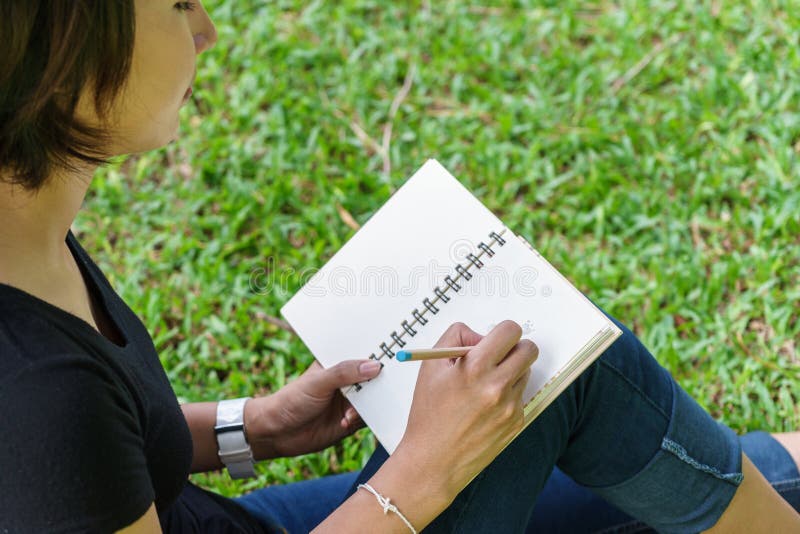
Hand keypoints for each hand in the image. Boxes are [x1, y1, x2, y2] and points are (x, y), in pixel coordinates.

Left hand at [245, 359, 381, 458]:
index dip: (378, 352)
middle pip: (374, 377)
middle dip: (382, 379)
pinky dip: (365, 419)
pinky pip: (369, 418)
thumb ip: (344, 373)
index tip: (395, 350)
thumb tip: (374, 366)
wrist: (277, 434)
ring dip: (373, 402)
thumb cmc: (291, 400)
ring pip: (375, 398)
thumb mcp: (317, 382)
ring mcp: (352, 401)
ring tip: (358, 406)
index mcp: (338, 363)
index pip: (363, 354)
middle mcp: (348, 381)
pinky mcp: (353, 421)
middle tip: (392, 379)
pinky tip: (346, 422)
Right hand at [394, 320, 537, 499]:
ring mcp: (510, 406)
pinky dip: (507, 396)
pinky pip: (520, 396)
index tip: (496, 339)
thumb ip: (456, 338)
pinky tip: (485, 408)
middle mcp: (497, 386)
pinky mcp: (516, 422)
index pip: (511, 331)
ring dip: (511, 372)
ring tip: (484, 387)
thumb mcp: (431, 366)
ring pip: (525, 372)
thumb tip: (481, 335)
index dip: (503, 331)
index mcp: (475, 367)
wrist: (433, 461)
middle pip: (528, 349)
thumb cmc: (429, 413)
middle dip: (514, 348)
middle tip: (498, 356)